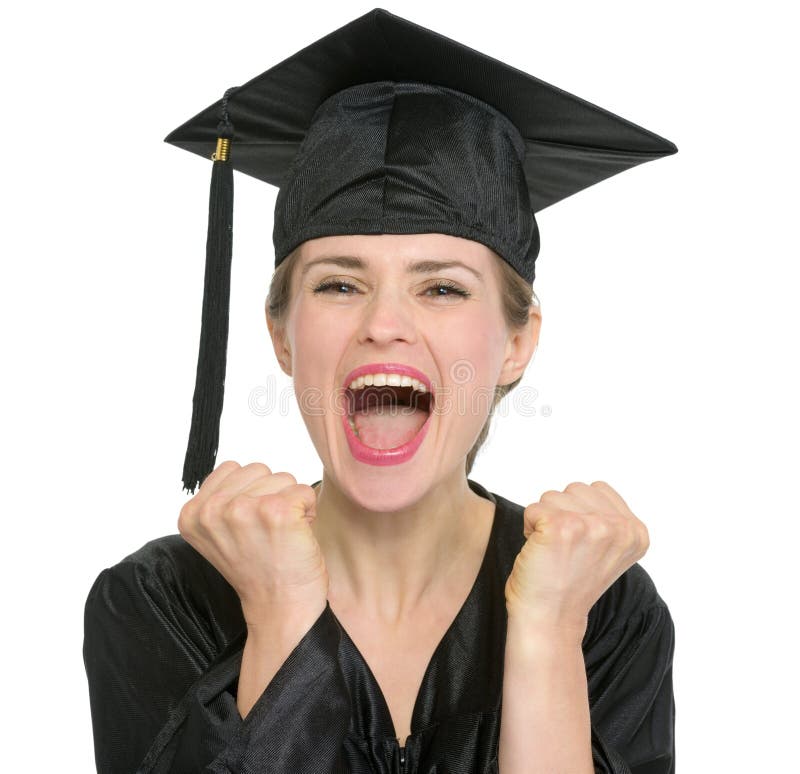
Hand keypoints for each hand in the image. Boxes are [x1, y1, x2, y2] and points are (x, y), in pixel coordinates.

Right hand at [177, 461, 327, 626]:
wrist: (281, 607)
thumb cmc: (259, 569)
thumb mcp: (219, 534)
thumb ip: (220, 499)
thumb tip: (239, 469)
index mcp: (192, 513)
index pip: (232, 469)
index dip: (250, 493)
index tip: (251, 525)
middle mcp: (213, 510)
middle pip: (259, 469)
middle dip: (271, 494)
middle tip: (269, 532)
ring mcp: (243, 510)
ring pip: (283, 477)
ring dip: (290, 502)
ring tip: (282, 535)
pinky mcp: (276, 512)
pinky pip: (303, 490)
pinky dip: (308, 510)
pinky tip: (296, 535)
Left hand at [504, 481, 649, 640]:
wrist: (549, 620)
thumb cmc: (570, 584)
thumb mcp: (608, 550)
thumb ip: (609, 520)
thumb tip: (592, 490)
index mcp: (637, 532)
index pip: (598, 489)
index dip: (579, 513)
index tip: (580, 546)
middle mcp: (620, 528)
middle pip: (575, 489)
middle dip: (561, 513)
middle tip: (563, 550)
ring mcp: (592, 526)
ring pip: (552, 496)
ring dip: (544, 519)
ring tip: (553, 552)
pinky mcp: (562, 527)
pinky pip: (533, 509)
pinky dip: (528, 527)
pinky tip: (540, 552)